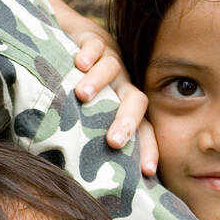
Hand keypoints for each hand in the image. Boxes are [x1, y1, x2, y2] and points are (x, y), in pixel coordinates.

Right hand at [18, 0, 157, 176]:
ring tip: (81, 95)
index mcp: (125, 103)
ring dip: (100, 83)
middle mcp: (121, 82)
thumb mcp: (85, 112)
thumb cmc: (77, 84)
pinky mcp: (91, 38)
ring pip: (112, 69)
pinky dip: (88, 54)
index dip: (146, 148)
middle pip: (135, 100)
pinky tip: (78, 63)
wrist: (73, 36)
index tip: (147, 172)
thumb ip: (85, 138)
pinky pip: (94, 45)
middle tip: (114, 142)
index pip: (142, 128)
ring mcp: (109, 59)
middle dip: (126, 121)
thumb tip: (75, 182)